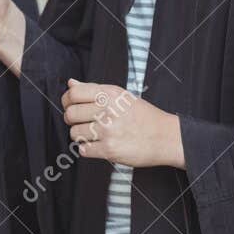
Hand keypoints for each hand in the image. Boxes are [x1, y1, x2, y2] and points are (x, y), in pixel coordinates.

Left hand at [61, 79, 184, 168]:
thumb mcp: (122, 96)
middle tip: (83, 121)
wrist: (166, 137)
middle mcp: (109, 110)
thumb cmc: (144, 116)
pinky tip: (100, 144)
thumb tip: (71, 83)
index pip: (74, 94)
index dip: (67, 100)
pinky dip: (89, 149)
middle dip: (72, 120)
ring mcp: (108, 131)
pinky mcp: (109, 150)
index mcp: (111, 94)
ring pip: (74, 133)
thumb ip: (94, 89)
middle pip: (70, 114)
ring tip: (95, 134)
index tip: (71, 105)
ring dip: (81, 136)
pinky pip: (83, 150)